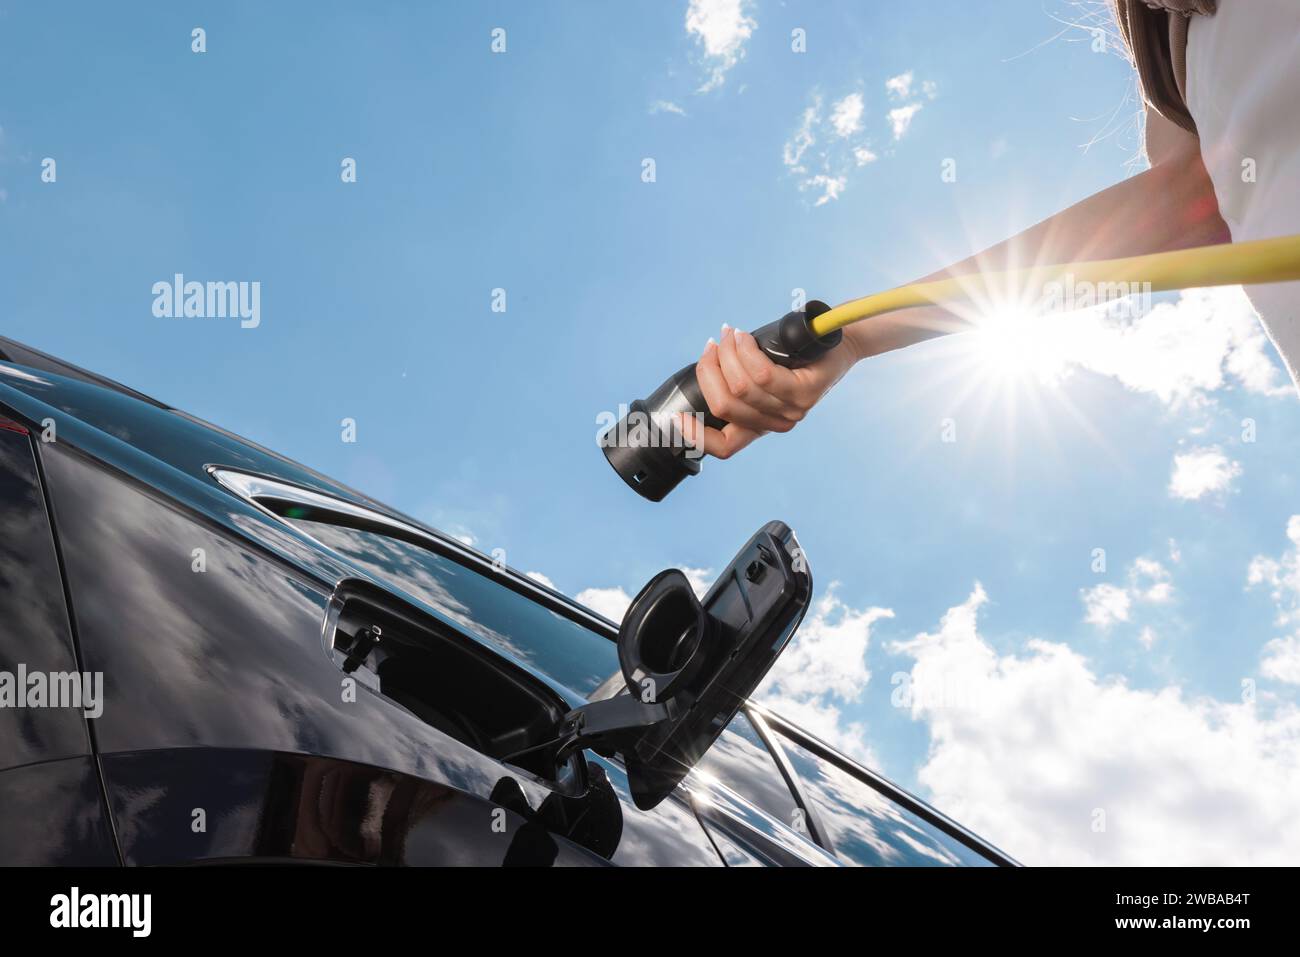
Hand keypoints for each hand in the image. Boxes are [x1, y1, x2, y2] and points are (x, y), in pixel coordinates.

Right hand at [679, 323, 858, 459]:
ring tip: (729, 335)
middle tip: (712, 346)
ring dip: (727, 354)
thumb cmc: (794, 357)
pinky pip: (762, 375)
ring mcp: (791, 410)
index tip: (678, 416)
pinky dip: (745, 351)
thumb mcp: (760, 375)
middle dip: (709, 370)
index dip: (696, 437)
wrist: (837, 346)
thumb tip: (706, 365)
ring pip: (740, 387)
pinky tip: (743, 338)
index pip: (724, 448)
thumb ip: (734, 379)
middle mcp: (775, 423)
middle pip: (724, 405)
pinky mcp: (804, 392)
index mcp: (758, 427)